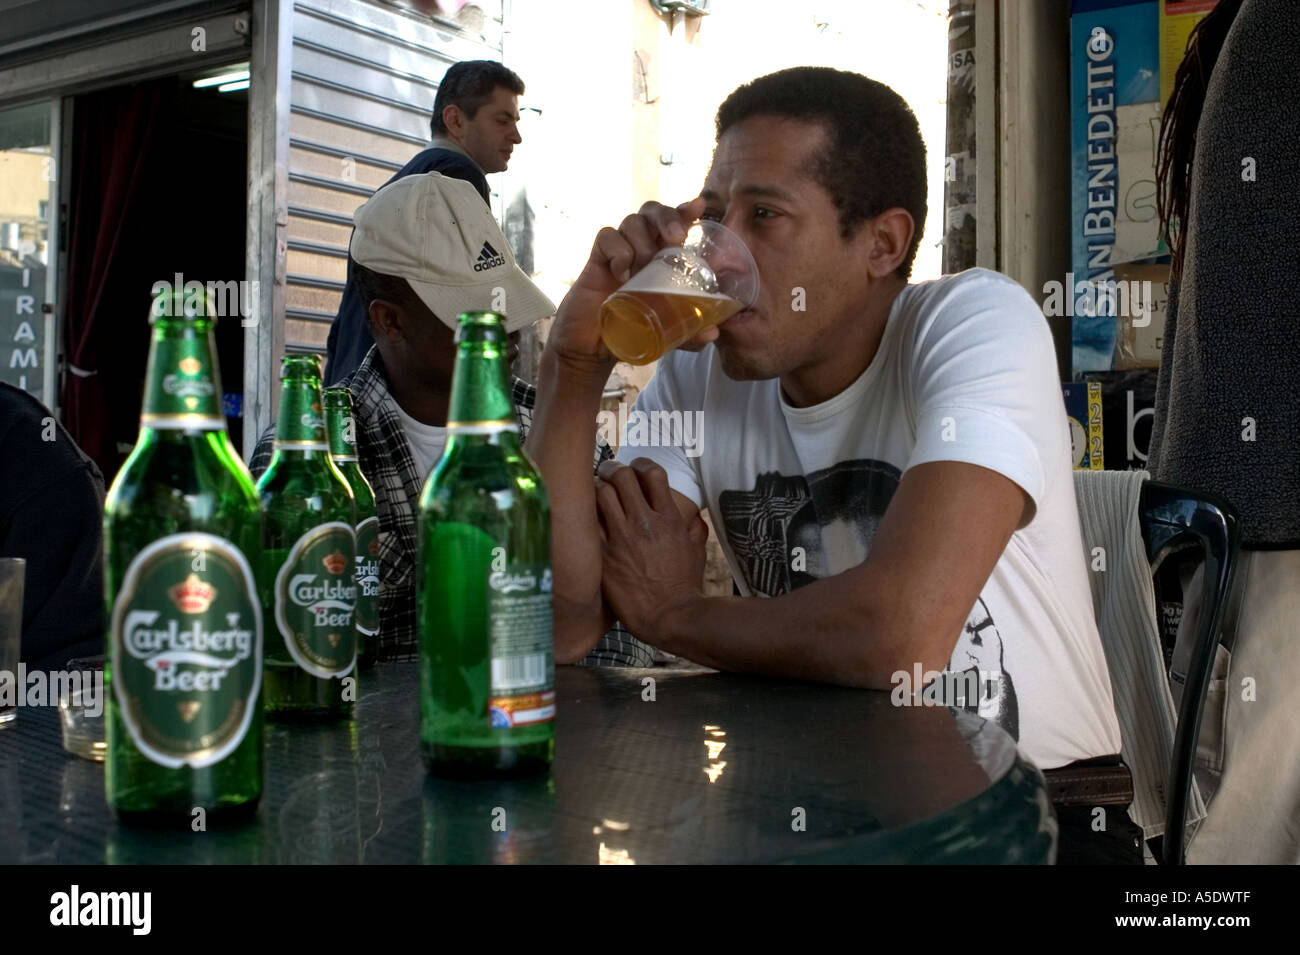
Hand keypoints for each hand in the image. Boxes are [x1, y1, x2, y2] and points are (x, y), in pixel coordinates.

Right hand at [547, 196, 718, 374]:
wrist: (592, 349)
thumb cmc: (631, 331)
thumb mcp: (666, 334)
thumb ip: (689, 332)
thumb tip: (713, 331)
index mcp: (661, 257)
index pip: (675, 223)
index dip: (686, 211)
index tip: (698, 206)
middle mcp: (640, 248)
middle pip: (653, 211)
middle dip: (667, 217)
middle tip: (675, 238)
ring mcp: (618, 252)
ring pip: (632, 222)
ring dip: (642, 242)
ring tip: (642, 270)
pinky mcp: (596, 259)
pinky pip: (608, 237)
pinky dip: (618, 252)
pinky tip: (621, 276)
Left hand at [594, 458, 707, 645]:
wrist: (669, 616)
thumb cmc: (684, 586)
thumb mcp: (697, 552)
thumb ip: (694, 529)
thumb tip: (693, 516)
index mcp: (668, 518)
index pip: (652, 473)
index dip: (641, 464)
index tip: (635, 468)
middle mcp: (644, 523)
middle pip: (620, 476)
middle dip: (611, 468)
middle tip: (607, 474)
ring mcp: (621, 539)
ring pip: (599, 494)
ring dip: (595, 488)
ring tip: (594, 493)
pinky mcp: (604, 557)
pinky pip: (588, 525)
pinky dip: (585, 516)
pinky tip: (586, 519)